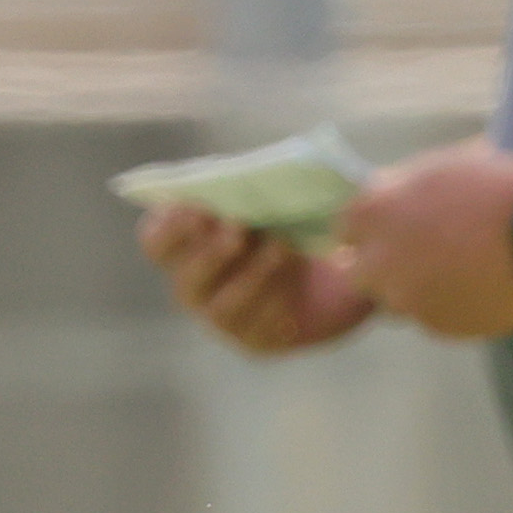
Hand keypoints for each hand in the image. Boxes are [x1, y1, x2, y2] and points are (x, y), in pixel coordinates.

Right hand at [138, 205, 372, 353]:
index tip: (195, 207)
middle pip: (184, 277)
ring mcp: (224, 317)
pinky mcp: (256, 339)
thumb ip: (260, 183)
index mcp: (194, 243)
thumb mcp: (289, 192)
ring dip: (250, 274)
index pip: (157, 241)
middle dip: (210, 252)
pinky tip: (295, 277)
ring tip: (281, 246)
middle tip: (239, 226)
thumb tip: (241, 172)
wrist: (356, 259)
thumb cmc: (310, 215)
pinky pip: (256, 327)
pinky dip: (275, 300)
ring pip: (220, 306)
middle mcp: (199, 284)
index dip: (169, 226)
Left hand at [340, 138, 512, 339]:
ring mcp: (407, 301)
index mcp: (371, 214)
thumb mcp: (440, 166)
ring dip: (421, 288)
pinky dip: (454, 305)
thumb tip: (388, 194)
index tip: (399, 225)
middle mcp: (377, 263)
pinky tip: (485, 284)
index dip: (373, 228)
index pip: (346, 230)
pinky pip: (437, 318)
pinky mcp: (440, 328)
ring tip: (466, 269)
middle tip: (431, 252)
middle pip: (364, 273)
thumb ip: (401, 187)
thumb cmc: (495, 183)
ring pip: (402, 300)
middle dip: (388, 265)